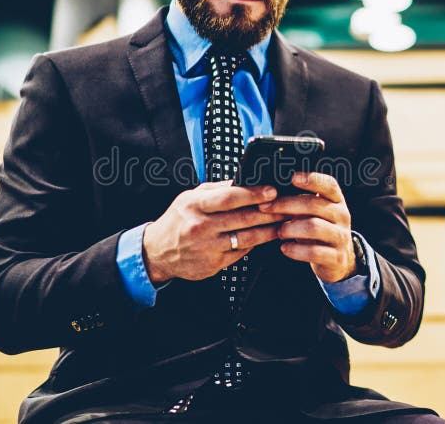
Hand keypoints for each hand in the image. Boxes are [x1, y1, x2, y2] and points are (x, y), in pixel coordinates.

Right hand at [142, 182, 284, 283]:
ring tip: (283, 223)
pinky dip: (255, 244)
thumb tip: (242, 181)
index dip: (254, 193)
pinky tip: (266, 237)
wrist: (157, 252)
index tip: (272, 190)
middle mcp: (201, 226)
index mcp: (195, 205)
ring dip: (268, 230)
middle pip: (243, 218)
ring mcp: (207, 247)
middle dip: (269, 212)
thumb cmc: (177, 220)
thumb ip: (216, 190)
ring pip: (246, 237)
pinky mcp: (213, 264)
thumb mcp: (189, 198)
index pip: (230, 197)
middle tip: (287, 206)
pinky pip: (240, 252)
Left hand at [258, 172, 355, 282]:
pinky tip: (285, 248)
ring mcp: (340, 237)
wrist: (337, 259)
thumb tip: (272, 193)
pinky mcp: (336, 257)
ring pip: (314, 227)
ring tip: (279, 231)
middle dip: (286, 205)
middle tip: (267, 208)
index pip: (329, 185)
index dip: (312, 179)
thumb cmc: (319, 230)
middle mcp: (342, 216)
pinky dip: (295, 250)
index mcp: (336, 201)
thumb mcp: (314, 213)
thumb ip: (300, 202)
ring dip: (290, 228)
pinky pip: (314, 252)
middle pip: (314, 205)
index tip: (293, 178)